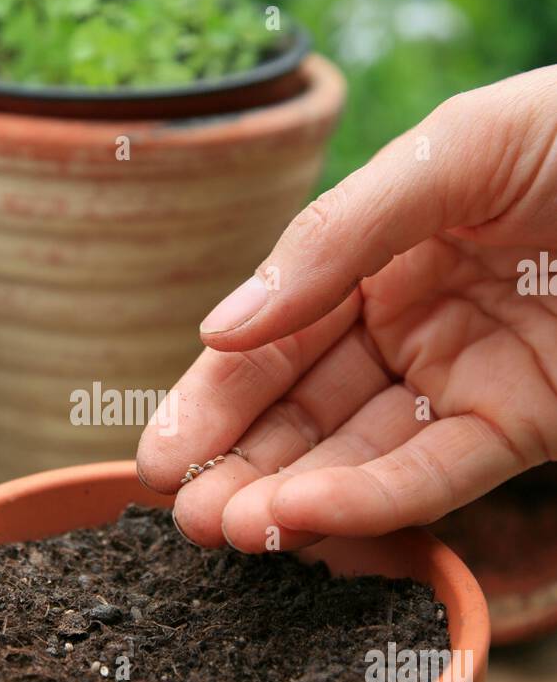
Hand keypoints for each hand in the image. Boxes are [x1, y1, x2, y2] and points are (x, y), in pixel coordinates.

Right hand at [138, 65, 556, 551]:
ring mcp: (465, 378)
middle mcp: (409, 322)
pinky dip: (375, 501)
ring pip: (360, 452)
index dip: (213, 397)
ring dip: (294, 495)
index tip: (160, 457)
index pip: (273, 335)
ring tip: (230, 531)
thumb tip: (220, 328)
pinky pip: (439, 471)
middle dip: (240, 462)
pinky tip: (310, 520)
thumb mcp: (452, 150)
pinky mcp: (526, 425)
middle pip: (303, 406)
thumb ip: (335, 239)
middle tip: (183, 513)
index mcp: (375, 251)